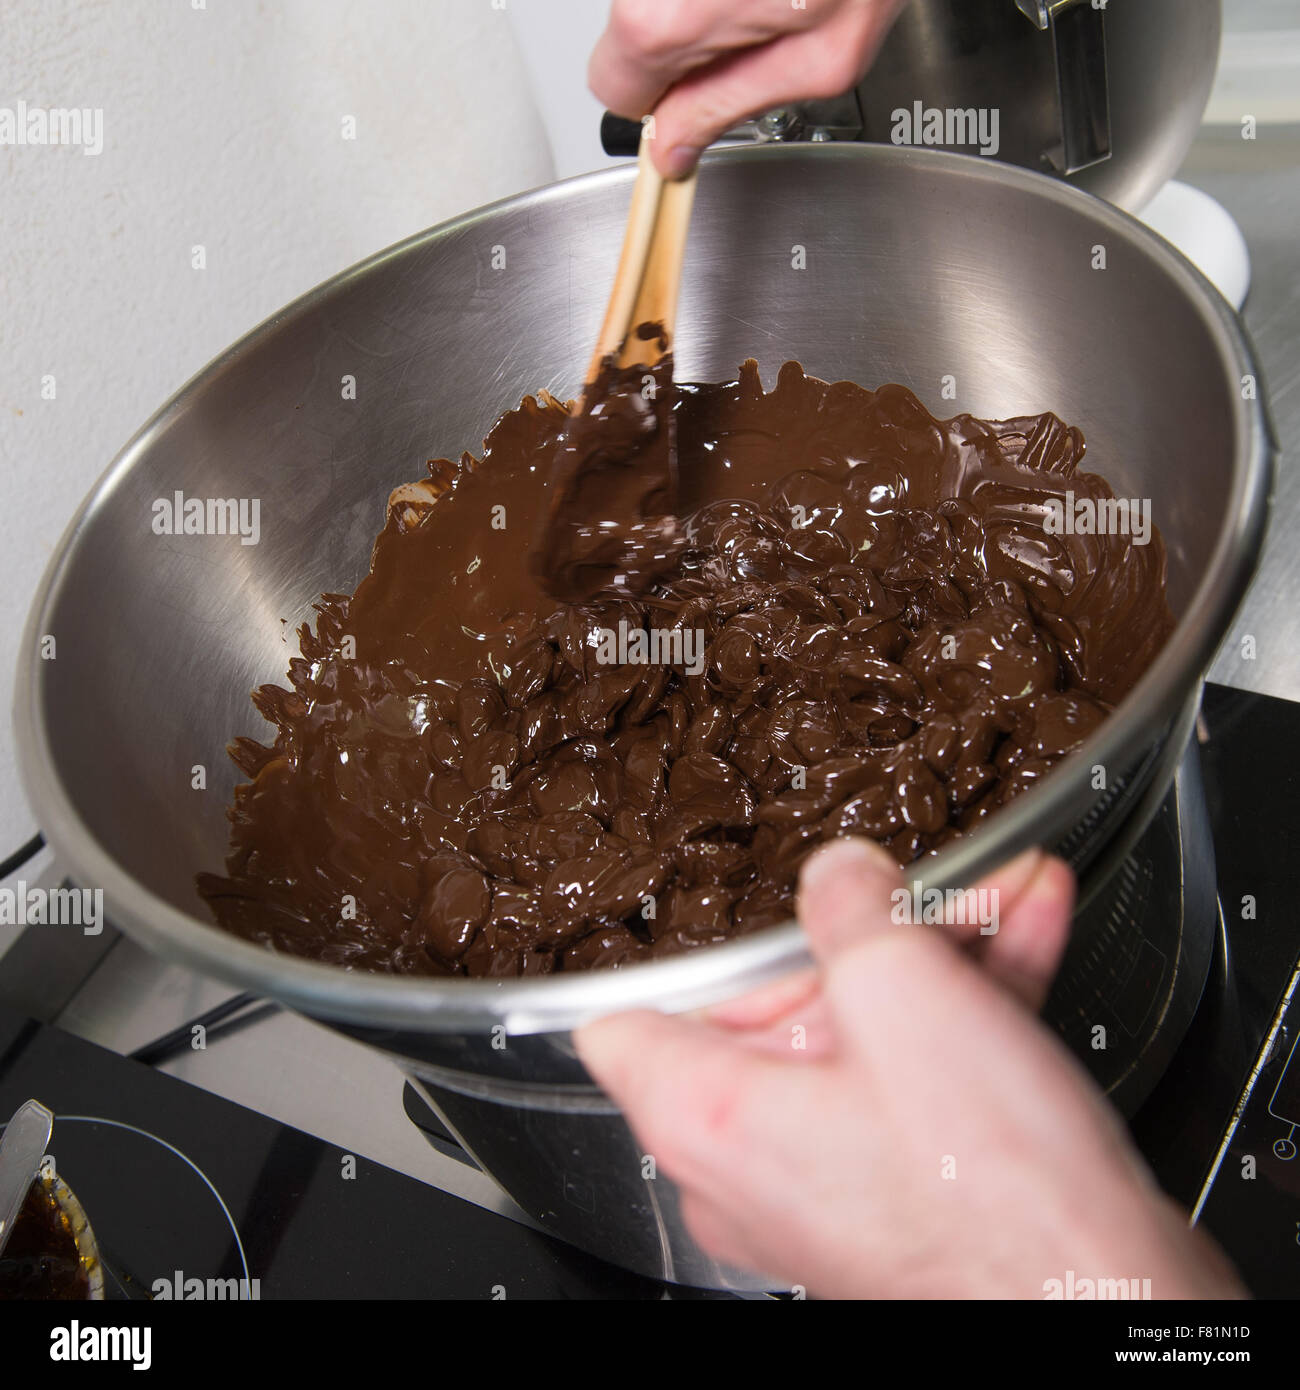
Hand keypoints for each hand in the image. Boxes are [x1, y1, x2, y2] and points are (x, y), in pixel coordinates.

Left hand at [574, 838, 1244, 1296]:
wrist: (1105, 1303)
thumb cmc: (991, 1193)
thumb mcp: (905, 994)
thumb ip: (849, 907)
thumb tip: (835, 872)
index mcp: (710, 1115)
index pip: (624, 1027)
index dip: (675, 956)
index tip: (723, 913)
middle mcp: (752, 1161)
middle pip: (775, 1010)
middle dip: (864, 934)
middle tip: (920, 888)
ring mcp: (829, 1181)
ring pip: (865, 1032)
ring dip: (936, 956)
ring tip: (998, 891)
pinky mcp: (902, 1191)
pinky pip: (917, 1073)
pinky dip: (967, 1006)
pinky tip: (1026, 930)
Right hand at [589, 0, 907, 177]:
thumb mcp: (816, 59)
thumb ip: (732, 106)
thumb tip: (677, 145)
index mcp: (668, 20)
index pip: (615, 89)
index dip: (661, 105)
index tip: (694, 104)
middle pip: (634, 32)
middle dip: (687, 47)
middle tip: (756, 35)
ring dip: (711, 1)